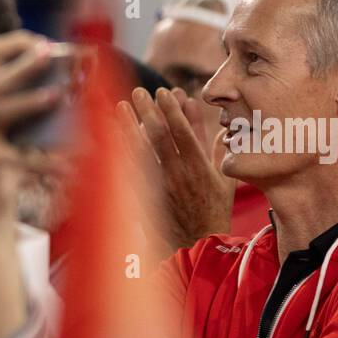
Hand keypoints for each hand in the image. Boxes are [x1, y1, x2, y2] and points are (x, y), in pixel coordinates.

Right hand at [0, 31, 67, 224]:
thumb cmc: (9, 157)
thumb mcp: (17, 124)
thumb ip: (33, 100)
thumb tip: (71, 81)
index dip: (18, 44)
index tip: (45, 43)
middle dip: (23, 66)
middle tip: (50, 55)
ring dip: (27, 102)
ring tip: (55, 96)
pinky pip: (15, 157)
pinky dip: (44, 162)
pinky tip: (67, 165)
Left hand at [116, 86, 234, 249]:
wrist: (198, 246)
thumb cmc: (215, 213)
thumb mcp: (226, 182)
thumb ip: (222, 152)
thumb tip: (224, 127)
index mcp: (199, 170)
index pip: (183, 133)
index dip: (173, 110)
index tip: (165, 91)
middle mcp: (177, 176)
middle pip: (158, 137)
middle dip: (148, 111)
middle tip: (139, 92)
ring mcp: (159, 188)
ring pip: (140, 152)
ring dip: (128, 127)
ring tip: (120, 106)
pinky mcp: (146, 198)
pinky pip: (129, 171)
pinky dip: (120, 153)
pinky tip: (111, 139)